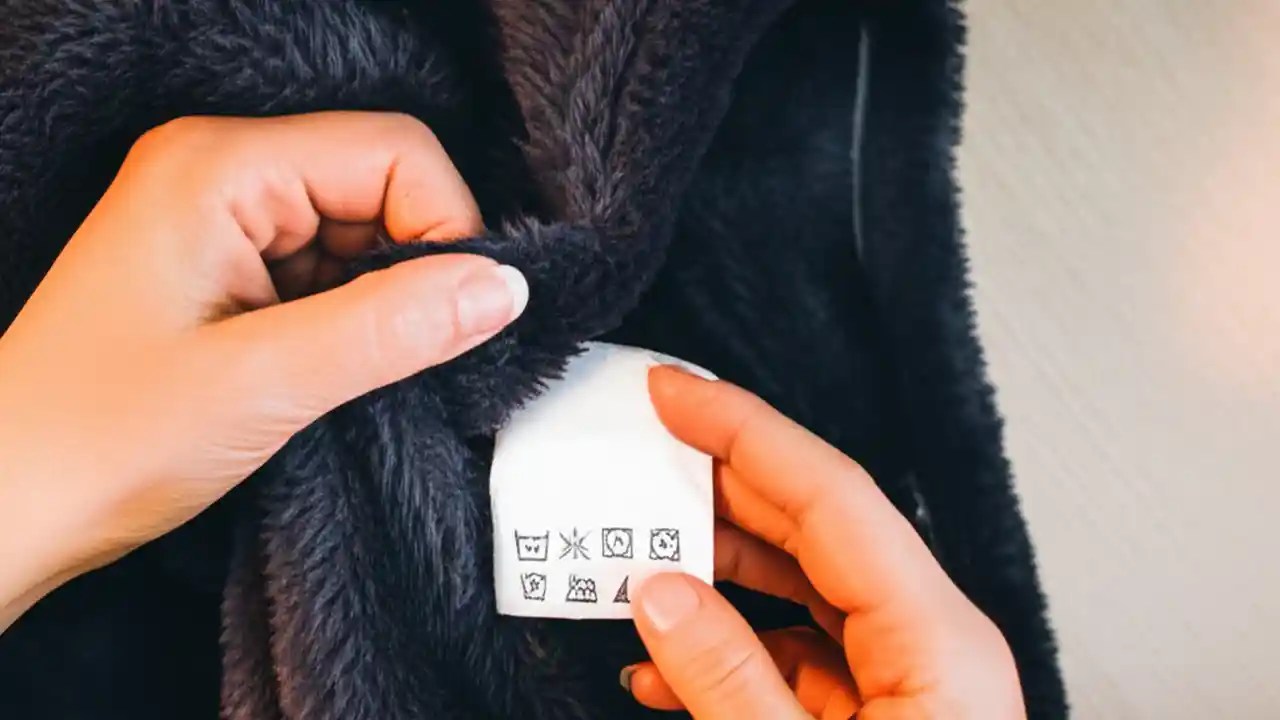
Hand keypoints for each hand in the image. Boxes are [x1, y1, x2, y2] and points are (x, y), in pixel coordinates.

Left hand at [0, 112, 526, 628]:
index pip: (393, 152)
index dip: (445, 228)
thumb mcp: (264, 381)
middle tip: (394, 356)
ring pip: (361, 235)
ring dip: (380, 304)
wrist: (9, 506)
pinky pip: (327, 273)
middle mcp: (221, 174)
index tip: (455, 318)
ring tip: (336, 374)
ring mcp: (221, 222)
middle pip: (381, 187)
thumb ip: (393, 326)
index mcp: (219, 166)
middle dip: (412, 271)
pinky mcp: (227, 271)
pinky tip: (322, 373)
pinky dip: (350, 322)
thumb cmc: (99, 438)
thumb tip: (506, 286)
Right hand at [623, 367, 1024, 718]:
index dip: (745, 430)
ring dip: (716, 568)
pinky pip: (799, 650)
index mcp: (937, 640)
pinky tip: (669, 664)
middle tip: (646, 453)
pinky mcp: (879, 711)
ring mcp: (907, 677)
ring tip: (643, 554)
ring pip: (801, 583)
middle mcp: (930, 641)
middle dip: (719, 487)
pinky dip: (733, 646)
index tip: (675, 394)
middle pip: (814, 525)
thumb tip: (664, 597)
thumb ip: (730, 681)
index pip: (831, 494)